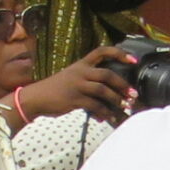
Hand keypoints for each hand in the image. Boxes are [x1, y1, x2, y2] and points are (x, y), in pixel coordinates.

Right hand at [20, 51, 134, 123]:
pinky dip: (105, 112)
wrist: (35, 98)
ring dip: (117, 99)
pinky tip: (110, 117)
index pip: (102, 52)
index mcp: (80, 64)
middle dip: (122, 84)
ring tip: (125, 106)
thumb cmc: (55, 90)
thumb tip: (109, 94)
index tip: (133, 60)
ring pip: (103, 90)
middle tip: (133, 94)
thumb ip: (88, 81)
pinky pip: (94, 105)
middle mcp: (80, 72)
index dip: (119, 54)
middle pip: (107, 74)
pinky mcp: (74, 98)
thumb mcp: (71, 78)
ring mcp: (76, 85)